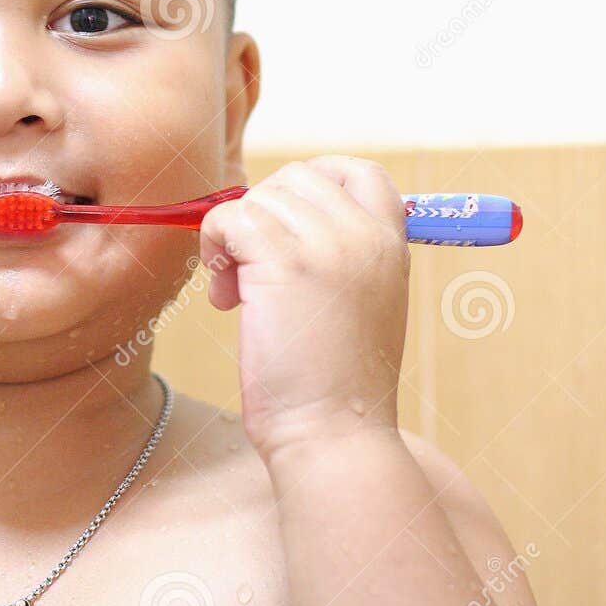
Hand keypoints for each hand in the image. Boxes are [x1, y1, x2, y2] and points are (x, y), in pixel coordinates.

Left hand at [198, 156, 410, 458]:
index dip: (313, 184)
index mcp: (391, 244)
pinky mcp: (282, 260)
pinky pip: (227, 218)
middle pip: (295, 177)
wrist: (333, 435)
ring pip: (255, 199)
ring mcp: (326, 243)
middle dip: (262, 217)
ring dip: (233, 242)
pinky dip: (214, 250)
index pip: (359, 170)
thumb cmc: (336, 385)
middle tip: (254, 274)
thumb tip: (276, 216)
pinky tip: (226, 301)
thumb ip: (340, 256)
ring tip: (240, 297)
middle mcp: (365, 234)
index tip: (286, 227)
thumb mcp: (364, 305)